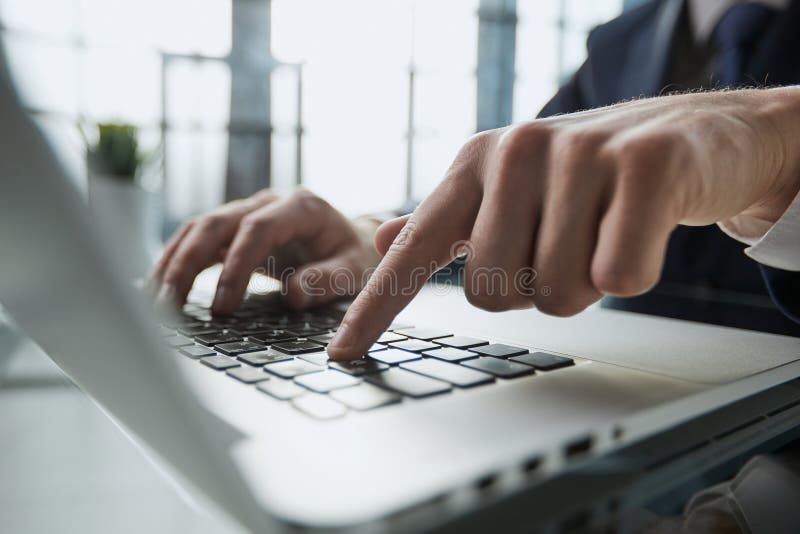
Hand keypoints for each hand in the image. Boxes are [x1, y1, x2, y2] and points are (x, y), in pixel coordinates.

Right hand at [147, 189, 381, 313]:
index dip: (236, 265)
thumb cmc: (356, 256)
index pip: (258, 229)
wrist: (354, 240)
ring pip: (199, 228)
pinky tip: (157, 288)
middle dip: (188, 263)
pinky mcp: (236, 228)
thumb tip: (294, 296)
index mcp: (301, 207)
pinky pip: (199, 240)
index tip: (223, 306)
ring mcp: (248, 212)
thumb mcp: (356, 269)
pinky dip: (176, 262)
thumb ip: (329, 280)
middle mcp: (268, 202)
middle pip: (216, 223)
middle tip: (168, 305)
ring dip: (172, 262)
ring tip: (152, 301)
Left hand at [327, 88, 799, 359]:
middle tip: (565, 245)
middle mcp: (516, 151)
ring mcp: (579, 154)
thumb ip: (451, 220)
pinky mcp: (644, 166)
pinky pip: (618, 278)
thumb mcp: (511, 190)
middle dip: (533, 290)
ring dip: (584, 282)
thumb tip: (387, 235)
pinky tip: (641, 228)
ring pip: (557, 292)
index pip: (414, 249)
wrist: (692, 136)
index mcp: (476, 163)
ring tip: (602, 232)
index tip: (341, 354)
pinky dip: (632, 272)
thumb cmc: (590, 175)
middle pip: (492, 294)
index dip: (375, 307)